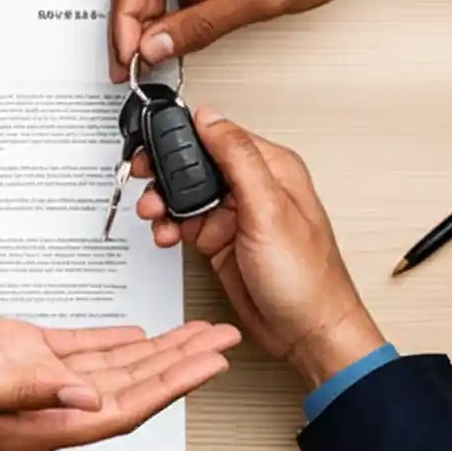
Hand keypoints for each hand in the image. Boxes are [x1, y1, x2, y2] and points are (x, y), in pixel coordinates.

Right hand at [0, 312, 238, 450]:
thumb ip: (29, 390)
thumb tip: (90, 396)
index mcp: (38, 425)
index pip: (123, 409)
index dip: (171, 387)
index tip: (208, 365)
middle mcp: (45, 405)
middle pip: (130, 386)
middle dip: (180, 364)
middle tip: (222, 342)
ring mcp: (35, 378)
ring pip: (112, 366)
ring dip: (157, 349)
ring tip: (197, 333)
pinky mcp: (21, 352)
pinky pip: (80, 348)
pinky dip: (113, 339)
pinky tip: (140, 332)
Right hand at [132, 109, 383, 389]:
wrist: (307, 332)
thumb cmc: (306, 277)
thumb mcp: (269, 208)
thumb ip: (238, 158)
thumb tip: (211, 118)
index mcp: (271, 169)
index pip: (220, 135)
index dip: (185, 137)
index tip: (156, 144)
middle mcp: (252, 189)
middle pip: (197, 164)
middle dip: (166, 173)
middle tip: (145, 180)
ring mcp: (236, 216)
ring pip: (186, 196)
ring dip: (164, 204)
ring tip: (154, 215)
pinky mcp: (222, 242)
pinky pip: (186, 225)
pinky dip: (171, 229)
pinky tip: (167, 236)